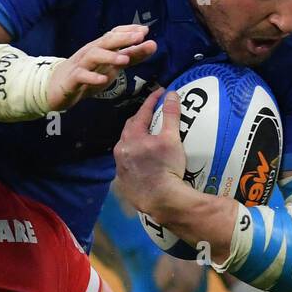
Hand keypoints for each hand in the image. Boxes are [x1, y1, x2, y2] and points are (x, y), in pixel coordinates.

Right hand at [47, 24, 156, 111]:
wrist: (56, 88)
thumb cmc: (87, 74)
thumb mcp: (112, 66)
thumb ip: (132, 56)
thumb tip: (153, 44)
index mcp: (100, 47)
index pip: (114, 33)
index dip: (128, 30)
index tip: (145, 30)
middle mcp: (90, 52)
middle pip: (106, 41)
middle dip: (122, 38)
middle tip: (139, 37)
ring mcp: (80, 65)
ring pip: (94, 55)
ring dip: (109, 56)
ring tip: (124, 60)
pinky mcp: (72, 79)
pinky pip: (81, 76)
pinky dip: (92, 77)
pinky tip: (103, 80)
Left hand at [112, 88, 186, 217]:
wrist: (161, 200)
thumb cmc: (167, 167)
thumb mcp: (171, 139)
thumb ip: (170, 115)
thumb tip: (171, 95)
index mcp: (132, 137)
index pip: (142, 113)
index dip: (152, 101)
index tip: (161, 92)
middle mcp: (121, 149)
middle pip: (130, 128)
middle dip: (140, 119)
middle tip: (152, 114)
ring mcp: (120, 166)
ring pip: (126, 145)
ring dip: (136, 137)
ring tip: (147, 135)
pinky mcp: (123, 180)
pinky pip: (127, 161)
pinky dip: (135, 154)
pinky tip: (143, 158)